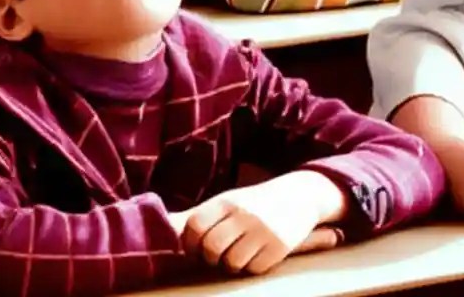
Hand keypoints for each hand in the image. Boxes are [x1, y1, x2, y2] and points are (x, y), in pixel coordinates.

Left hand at [169, 210, 339, 254]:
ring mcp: (263, 229)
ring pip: (232, 263)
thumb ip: (199, 216)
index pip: (195, 225)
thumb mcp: (227, 202)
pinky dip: (251, 267)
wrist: (299, 195)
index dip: (189, 243)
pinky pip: (254, 269)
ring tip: (238, 254)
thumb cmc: (253, 203)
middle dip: (210, 258)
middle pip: (211, 247)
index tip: (195, 249)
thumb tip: (163, 225)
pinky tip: (256, 254)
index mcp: (227, 201)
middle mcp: (244, 213)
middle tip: (216, 256)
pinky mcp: (280, 246)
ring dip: (231, 265)